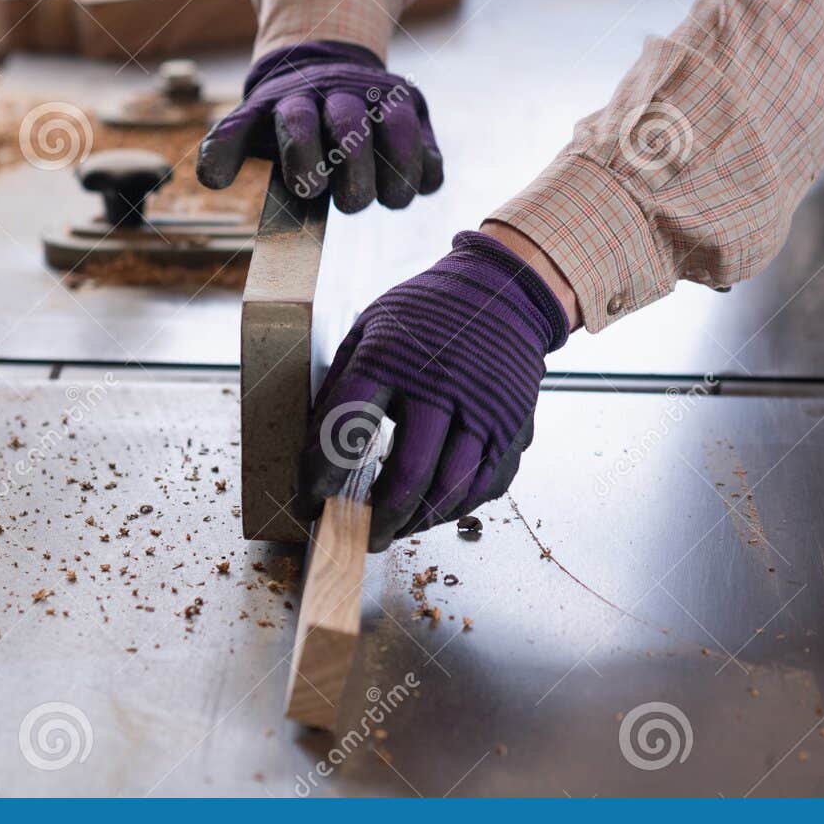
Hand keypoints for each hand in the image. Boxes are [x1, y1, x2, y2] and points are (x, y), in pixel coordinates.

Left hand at [196, 40, 442, 211]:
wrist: (330, 65)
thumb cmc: (287, 113)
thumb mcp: (252, 119)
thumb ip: (226, 144)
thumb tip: (210, 179)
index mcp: (297, 98)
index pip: (298, 122)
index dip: (302, 156)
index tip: (306, 188)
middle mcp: (343, 93)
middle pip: (350, 126)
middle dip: (353, 173)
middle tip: (350, 203)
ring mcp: (384, 99)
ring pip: (399, 131)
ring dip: (397, 175)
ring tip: (391, 201)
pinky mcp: (417, 112)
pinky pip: (430, 147)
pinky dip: (427, 172)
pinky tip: (414, 188)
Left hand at [298, 231, 569, 549]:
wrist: (504, 288)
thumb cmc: (428, 311)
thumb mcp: (370, 326)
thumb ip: (343, 380)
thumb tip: (315, 443)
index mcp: (392, 359)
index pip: (345, 429)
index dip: (320, 474)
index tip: (310, 499)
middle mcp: (441, 386)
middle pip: (407, 475)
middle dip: (378, 519)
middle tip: (361, 535)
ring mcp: (484, 409)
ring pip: (453, 490)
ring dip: (420, 521)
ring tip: (398, 527)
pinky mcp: (514, 425)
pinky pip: (488, 485)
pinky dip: (460, 506)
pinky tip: (438, 506)